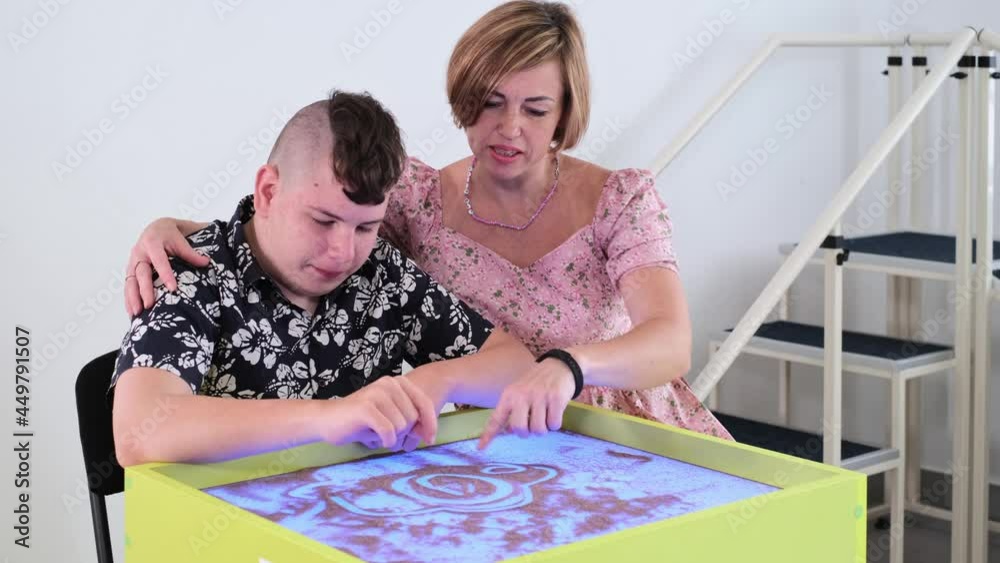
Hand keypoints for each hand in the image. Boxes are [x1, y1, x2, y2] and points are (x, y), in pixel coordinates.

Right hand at [125, 218, 210, 316]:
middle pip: (141, 273)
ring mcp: (133, 261)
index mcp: (153, 243)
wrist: (155, 229)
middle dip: (145, 290)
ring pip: (131, 281)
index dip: (165, 274)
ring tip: (136, 313)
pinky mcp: (130, 269)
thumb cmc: (170, 235)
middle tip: (149, 305)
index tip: (172, 289)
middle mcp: (139, 252)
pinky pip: (128, 285)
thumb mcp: (181, 240)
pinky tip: (131, 311)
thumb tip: (206, 262)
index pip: (160, 261)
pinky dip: (129, 298)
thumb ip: (191, 254)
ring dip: (132, 298)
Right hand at [318, 376, 437, 451]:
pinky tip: (373, 439)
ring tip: (375, 433)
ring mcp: (377, 394)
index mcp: (396, 382)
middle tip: (386, 436)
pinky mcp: (367, 408)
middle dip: (403, 433)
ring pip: (401, 426)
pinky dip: (384, 441)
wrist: (326, 420)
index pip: (424, 402)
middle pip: (413, 418)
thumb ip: (410, 420)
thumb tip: (429, 433)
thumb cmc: (360, 421)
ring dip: (391, 438)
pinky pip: (389, 432)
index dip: (430, 422)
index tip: (429, 439)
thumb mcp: (390, 416)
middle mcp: (388, 384)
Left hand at [478, 358, 575, 448]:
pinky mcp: (556, 398)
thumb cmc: (537, 383)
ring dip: (543, 428)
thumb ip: (512, 410)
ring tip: (545, 416)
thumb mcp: (519, 391)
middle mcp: (522, 395)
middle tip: (532, 423)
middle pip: (519, 429)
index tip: (480, 448)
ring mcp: (540, 396)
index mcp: (509, 395)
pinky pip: (554, 424)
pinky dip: (555, 423)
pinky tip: (555, 412)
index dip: (488, 435)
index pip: (496, 418)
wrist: (560, 365)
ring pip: (538, 429)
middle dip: (527, 432)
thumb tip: (507, 431)